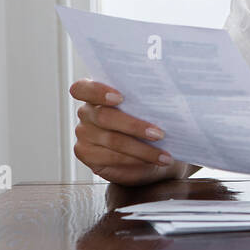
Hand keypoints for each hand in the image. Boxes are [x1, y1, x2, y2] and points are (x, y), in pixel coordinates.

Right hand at [69, 79, 185, 186]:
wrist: (147, 154)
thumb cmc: (146, 125)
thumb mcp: (146, 110)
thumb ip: (145, 102)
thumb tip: (166, 102)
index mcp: (95, 93)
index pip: (83, 88)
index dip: (98, 91)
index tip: (120, 97)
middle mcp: (86, 112)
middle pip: (104, 117)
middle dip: (134, 126)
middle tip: (159, 134)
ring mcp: (84, 133)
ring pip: (112, 140)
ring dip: (142, 149)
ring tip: (164, 155)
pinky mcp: (87, 154)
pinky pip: (111, 157)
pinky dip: (135, 160)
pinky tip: (151, 161)